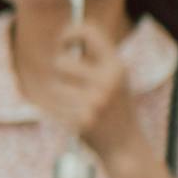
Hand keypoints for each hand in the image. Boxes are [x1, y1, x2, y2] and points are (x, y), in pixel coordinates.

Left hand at [29, 12, 132, 159]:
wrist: (125, 145)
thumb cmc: (115, 106)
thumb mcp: (114, 76)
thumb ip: (95, 56)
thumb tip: (67, 32)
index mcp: (117, 66)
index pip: (89, 32)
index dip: (70, 32)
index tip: (63, 41)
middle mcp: (108, 81)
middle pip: (61, 62)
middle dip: (58, 70)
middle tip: (65, 77)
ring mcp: (95, 102)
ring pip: (53, 85)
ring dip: (57, 93)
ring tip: (75, 103)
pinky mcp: (82, 120)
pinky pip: (52, 106)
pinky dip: (56, 110)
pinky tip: (74, 117)